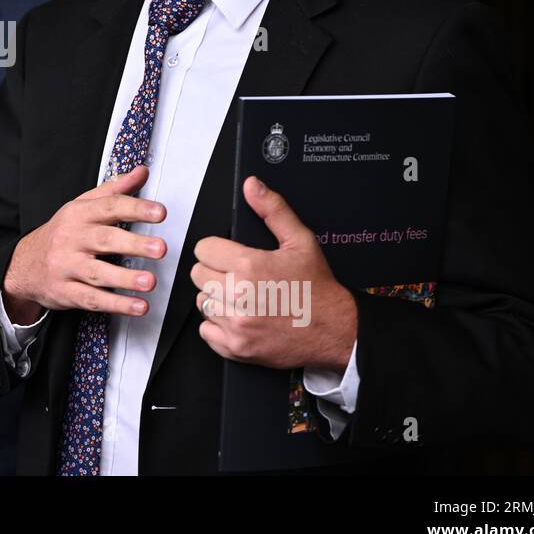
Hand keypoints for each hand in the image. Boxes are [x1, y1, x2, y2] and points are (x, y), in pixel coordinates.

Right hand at [2, 165, 167, 322]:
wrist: (23, 265)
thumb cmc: (61, 234)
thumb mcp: (82, 206)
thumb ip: (114, 190)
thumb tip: (141, 172)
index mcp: (79, 214)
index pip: (109, 207)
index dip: (136, 209)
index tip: (159, 212)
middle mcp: (71, 239)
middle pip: (104, 240)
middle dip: (134, 244)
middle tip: (160, 248)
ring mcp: (66, 267)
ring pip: (97, 273)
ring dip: (125, 278)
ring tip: (149, 281)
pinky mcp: (65, 292)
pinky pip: (92, 300)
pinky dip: (116, 304)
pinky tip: (137, 306)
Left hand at [189, 175, 356, 371]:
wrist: (336, 330)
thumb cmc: (317, 288)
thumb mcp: (300, 241)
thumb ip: (273, 210)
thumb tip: (252, 186)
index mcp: (249, 266)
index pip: (203, 249)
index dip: (216, 249)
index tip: (229, 255)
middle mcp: (238, 295)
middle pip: (198, 275)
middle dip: (214, 272)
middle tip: (237, 276)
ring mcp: (235, 324)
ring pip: (201, 302)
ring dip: (216, 298)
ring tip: (241, 297)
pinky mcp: (236, 348)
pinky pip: (206, 332)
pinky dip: (218, 326)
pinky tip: (239, 318)